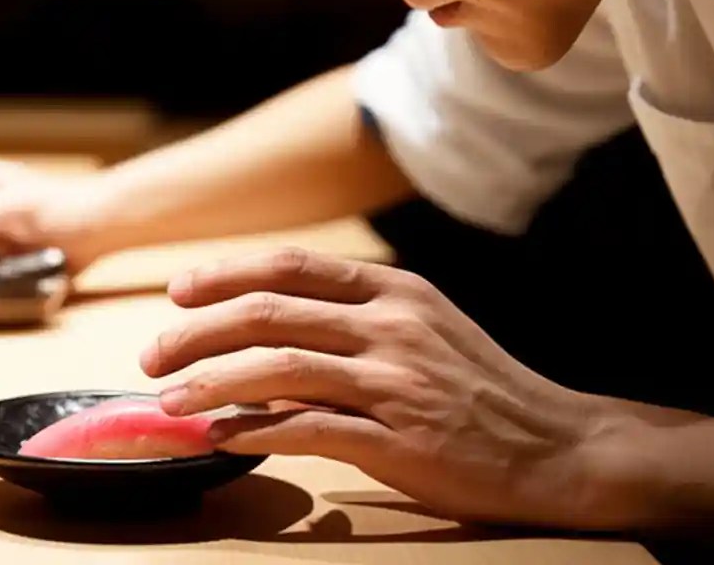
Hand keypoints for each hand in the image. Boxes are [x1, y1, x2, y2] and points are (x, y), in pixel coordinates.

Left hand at [139, 247, 645, 530]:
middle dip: (198, 331)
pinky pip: (308, 430)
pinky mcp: (399, 439)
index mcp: (394, 290)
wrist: (560, 447)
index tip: (177, 290)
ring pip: (278, 370)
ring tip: (168, 401)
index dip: (225, 273)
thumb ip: (353, 320)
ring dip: (211, 383)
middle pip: (270, 312)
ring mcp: (396, 381)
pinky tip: (219, 438)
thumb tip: (267, 333)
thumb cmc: (482, 388)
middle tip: (153, 354)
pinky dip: (253, 433)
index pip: (291, 265)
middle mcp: (391, 325)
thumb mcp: (426, 328)